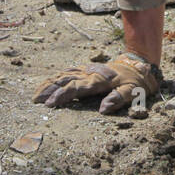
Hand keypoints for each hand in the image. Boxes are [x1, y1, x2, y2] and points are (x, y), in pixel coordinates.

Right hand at [32, 53, 160, 113]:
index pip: (76, 87)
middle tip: (35, 100)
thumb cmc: (136, 83)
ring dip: (49, 83)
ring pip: (63, 74)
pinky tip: (47, 83)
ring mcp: (87, 69)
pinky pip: (68, 71)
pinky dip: (56, 77)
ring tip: (35, 94)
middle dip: (49, 89)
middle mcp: (90, 73)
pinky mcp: (86, 68)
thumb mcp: (134, 92)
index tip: (50, 104)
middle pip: (65, 79)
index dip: (62, 95)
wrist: (139, 65)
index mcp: (99, 80)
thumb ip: (118, 99)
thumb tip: (103, 110)